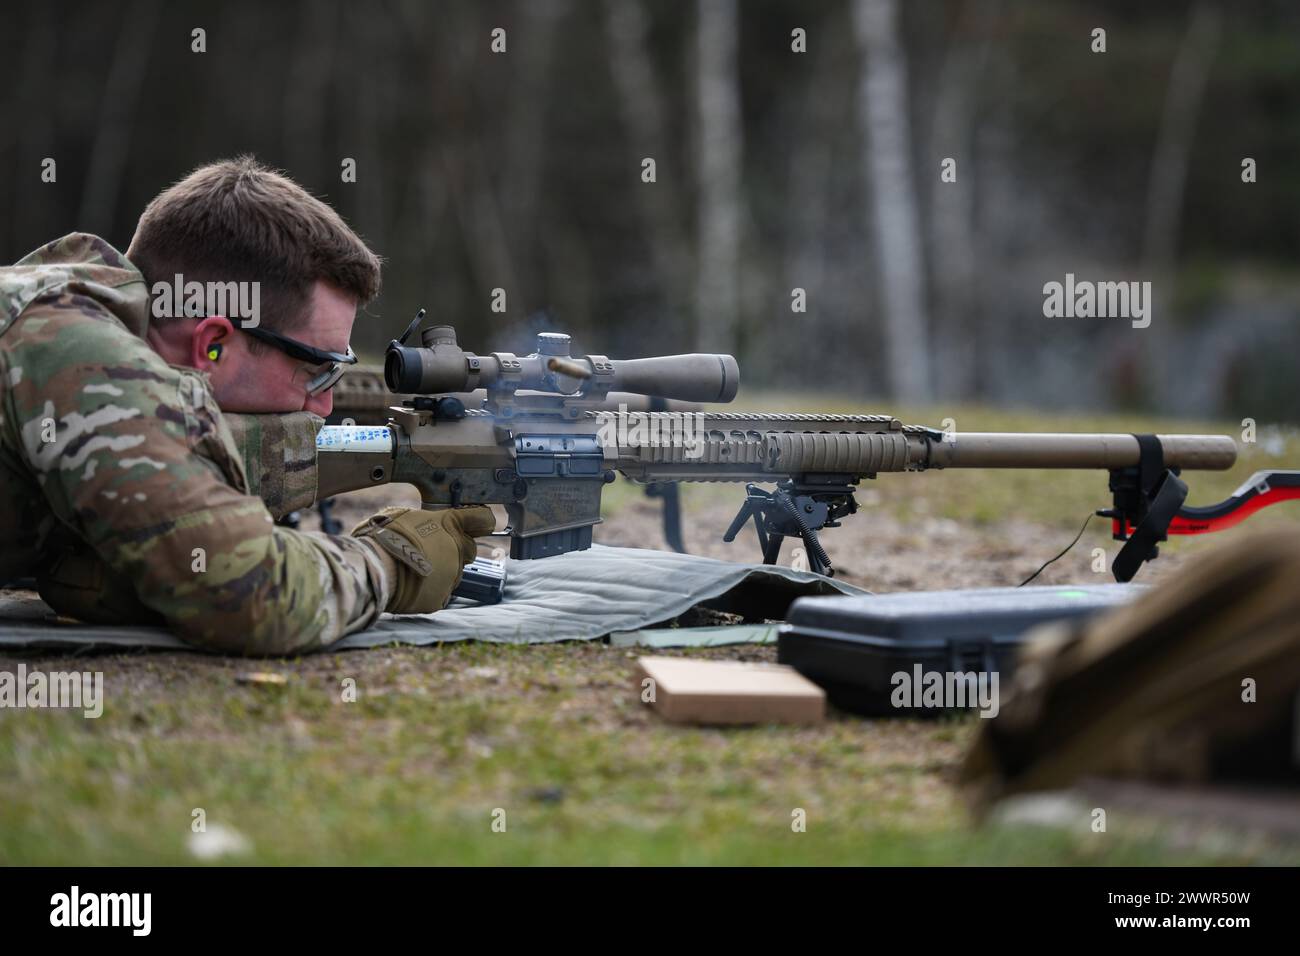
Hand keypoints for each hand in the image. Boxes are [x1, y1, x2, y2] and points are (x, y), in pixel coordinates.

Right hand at [351, 506, 495, 613]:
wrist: (374, 568)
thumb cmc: (383, 536)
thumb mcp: (403, 515)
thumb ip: (426, 520)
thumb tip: (426, 522)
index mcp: (450, 524)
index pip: (482, 519)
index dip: (480, 520)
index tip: (480, 522)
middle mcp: (457, 550)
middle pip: (469, 549)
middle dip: (457, 549)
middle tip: (432, 551)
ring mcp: (452, 576)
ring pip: (453, 573)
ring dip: (439, 571)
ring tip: (414, 569)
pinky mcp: (440, 598)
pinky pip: (439, 594)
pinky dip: (428, 591)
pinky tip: (410, 586)